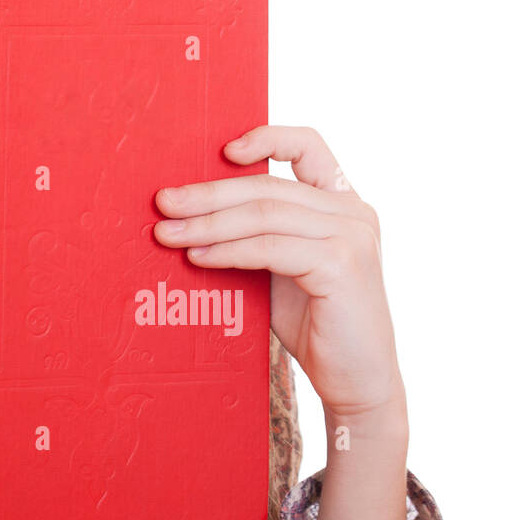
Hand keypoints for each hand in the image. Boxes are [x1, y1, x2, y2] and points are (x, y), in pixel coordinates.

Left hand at [153, 124, 404, 425]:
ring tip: (168, 233)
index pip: (309, 145)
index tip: (222, 151)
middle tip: (163, 203)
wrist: (355, 382)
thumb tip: (189, 210)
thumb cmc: (314, 324)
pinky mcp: (343, 265)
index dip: (266, 137)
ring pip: (264, 215)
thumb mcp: (283, 266)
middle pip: (267, 186)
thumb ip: (258, 233)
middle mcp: (353, 211)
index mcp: (342, 202)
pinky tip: (198, 257)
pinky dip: (229, 250)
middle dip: (208, 194)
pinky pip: (271, 248)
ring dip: (208, 223)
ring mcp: (352, 236)